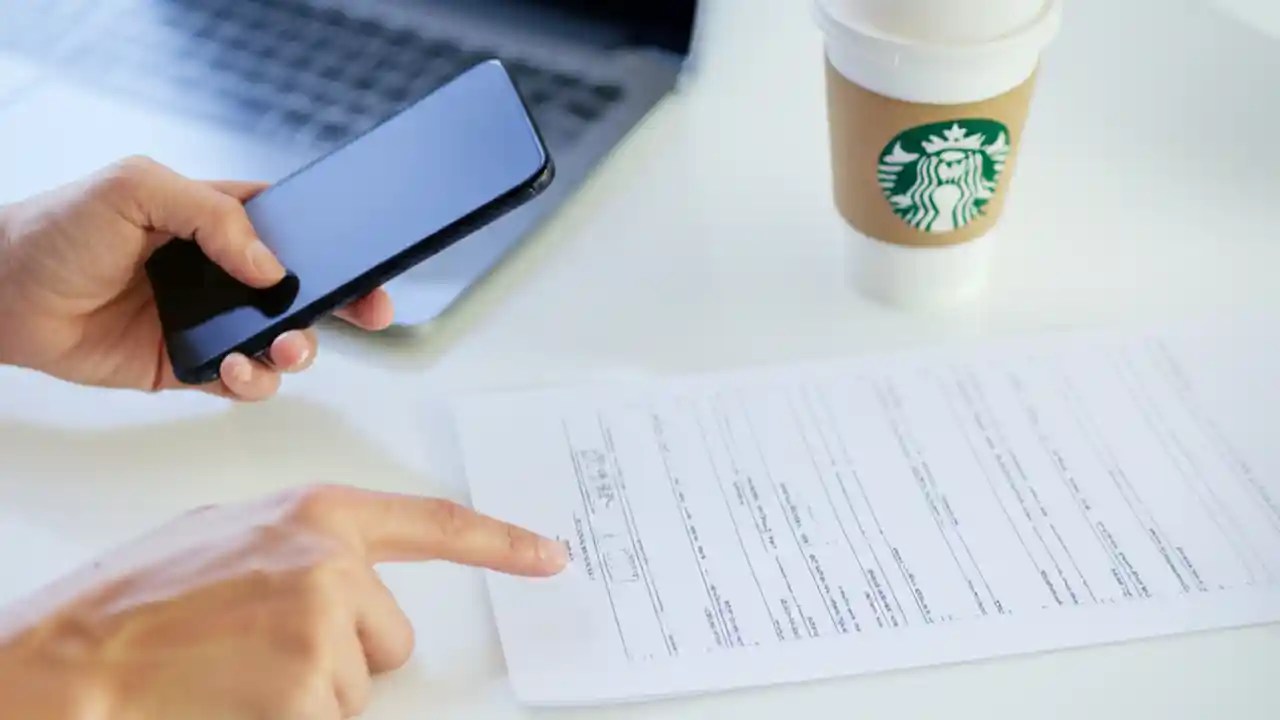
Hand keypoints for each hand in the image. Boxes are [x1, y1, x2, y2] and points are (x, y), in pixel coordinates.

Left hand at [0, 155, 394, 400]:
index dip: (335, 244)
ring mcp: (208, 321)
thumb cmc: (57, 229)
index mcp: (218, 219)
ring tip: (284, 347)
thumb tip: (270, 267)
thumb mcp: (136, 188)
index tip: (367, 261)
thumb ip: (212, 215)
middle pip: (304, 289)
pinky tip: (236, 369)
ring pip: (281, 341)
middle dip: (344, 303)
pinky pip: (242, 381)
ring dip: (298, 348)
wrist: (0, 296)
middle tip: (370, 312)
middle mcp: (221, 271)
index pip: (294, 228)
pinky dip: (253, 382)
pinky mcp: (188, 366)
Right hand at [0, 484, 567, 719]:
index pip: (433, 524)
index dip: (499, 543)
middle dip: (343, 654)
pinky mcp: (313, 685)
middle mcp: (332, 562)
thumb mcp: (231, 536)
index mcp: (316, 516)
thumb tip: (352, 582)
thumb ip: (304, 547)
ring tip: (237, 671)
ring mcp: (325, 624)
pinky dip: (292, 718)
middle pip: (391, 635)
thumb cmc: (140, 600)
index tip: (548, 555)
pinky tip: (238, 698)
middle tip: (262, 649)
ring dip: (309, 691)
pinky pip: (332, 718)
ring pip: (357, 686)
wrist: (78, 655)